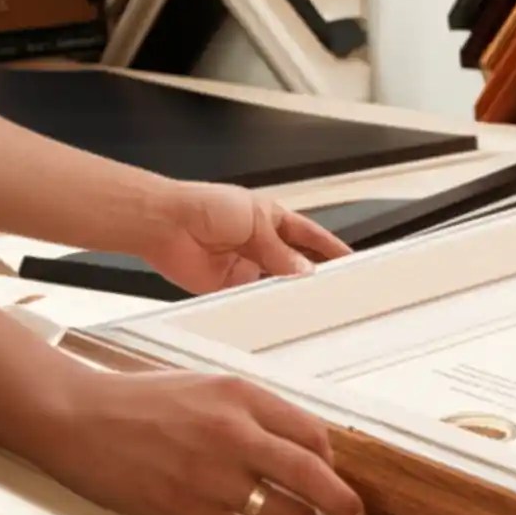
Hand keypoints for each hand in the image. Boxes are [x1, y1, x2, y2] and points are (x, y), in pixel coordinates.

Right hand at [32, 369, 365, 514]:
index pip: (314, 434)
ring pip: (286, 514)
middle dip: (345, 504)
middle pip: (314, 475)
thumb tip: (297, 447)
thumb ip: (251, 414)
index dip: (333, 463)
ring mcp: (210, 473)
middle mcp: (234, 432)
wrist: (75, 415)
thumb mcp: (206, 388)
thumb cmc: (137, 402)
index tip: (335, 478)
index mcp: (242, 396)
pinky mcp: (183, 509)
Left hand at [145, 181, 352, 294]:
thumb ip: (280, 250)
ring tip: (312, 301)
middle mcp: (261, 244)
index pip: (310, 236)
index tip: (351, 262)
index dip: (331, 249)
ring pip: (278, 283)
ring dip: (292, 291)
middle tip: (336, 287)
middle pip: (297, 262)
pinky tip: (279, 308)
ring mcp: (247, 265)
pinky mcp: (230, 286)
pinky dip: (267, 305)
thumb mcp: (254, 221)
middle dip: (316, 274)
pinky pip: (254, 298)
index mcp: (271, 219)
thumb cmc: (203, 205)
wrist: (164, 223)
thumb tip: (304, 270)